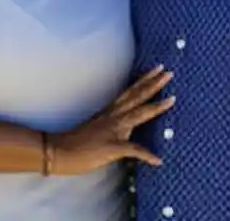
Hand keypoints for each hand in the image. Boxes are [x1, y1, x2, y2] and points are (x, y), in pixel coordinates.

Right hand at [49, 65, 174, 175]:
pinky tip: (158, 160)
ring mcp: (112, 131)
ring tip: (172, 99)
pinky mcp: (111, 147)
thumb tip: (124, 131)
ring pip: (138, 114)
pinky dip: (146, 155)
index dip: (145, 81)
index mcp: (109, 113)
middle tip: (169, 72)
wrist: (57, 152)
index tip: (158, 69)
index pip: (131, 92)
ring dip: (156, 107)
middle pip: (136, 97)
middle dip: (154, 84)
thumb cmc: (74, 144)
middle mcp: (113, 118)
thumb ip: (111, 127)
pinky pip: (132, 150)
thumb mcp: (96, 130)